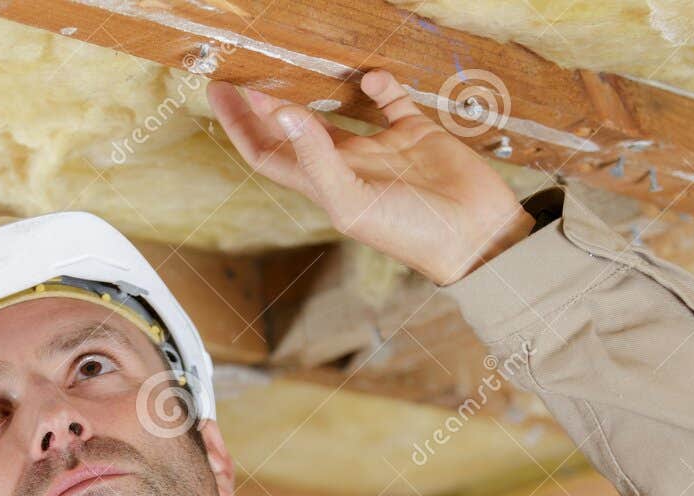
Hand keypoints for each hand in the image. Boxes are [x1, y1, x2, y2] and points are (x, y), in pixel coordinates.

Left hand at [207, 71, 533, 285]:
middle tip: (244, 65)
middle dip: (266, 102)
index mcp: (322, 186)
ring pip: (339, 110)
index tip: (219, 91)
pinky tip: (372, 74)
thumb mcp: (352, 200)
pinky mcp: (415, 133)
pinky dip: (381, 84)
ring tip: (296, 59)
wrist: (473, 238)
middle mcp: (345, 166)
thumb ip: (317, 156)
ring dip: (318, 87)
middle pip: (293, 129)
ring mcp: (379, 149)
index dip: (239, 125)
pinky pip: (391, 101)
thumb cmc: (409, 233)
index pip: (266, 153)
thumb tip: (281, 112)